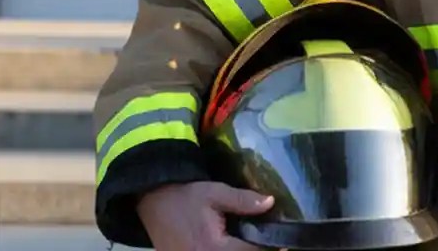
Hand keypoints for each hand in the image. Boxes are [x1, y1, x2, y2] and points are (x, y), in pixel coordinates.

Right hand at [136, 180, 274, 250]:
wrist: (153, 201)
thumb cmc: (185, 196)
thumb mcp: (215, 193)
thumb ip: (243, 201)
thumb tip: (270, 203)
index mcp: (213, 247)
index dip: (270, 249)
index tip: (284, 245)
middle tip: (272, 245)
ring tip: (255, 245)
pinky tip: (237, 246)